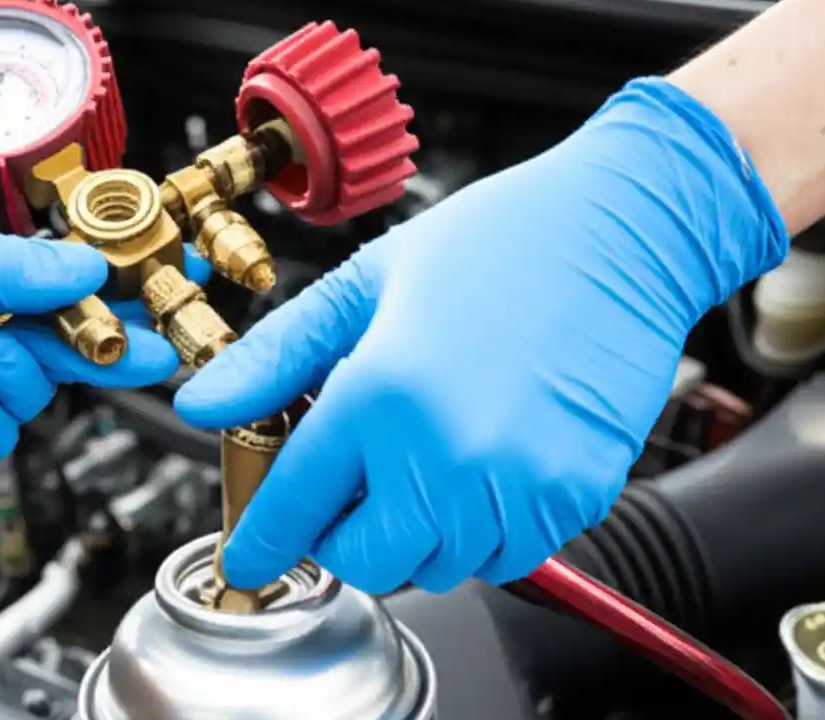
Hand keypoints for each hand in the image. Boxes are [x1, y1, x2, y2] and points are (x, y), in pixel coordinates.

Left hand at [175, 78, 789, 593]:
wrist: (623, 232)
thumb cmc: (498, 244)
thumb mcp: (365, 285)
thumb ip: (276, 357)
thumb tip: (202, 403)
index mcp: (381, 396)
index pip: (295, 510)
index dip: (261, 541)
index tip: (249, 556)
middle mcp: (447, 457)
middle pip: (365, 563)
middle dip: (344, 536)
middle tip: (352, 483)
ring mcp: (518, 486)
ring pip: (437, 566)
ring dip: (416, 533)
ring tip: (426, 457)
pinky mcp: (573, 497)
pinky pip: (506, 555)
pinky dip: (481, 530)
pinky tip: (481, 463)